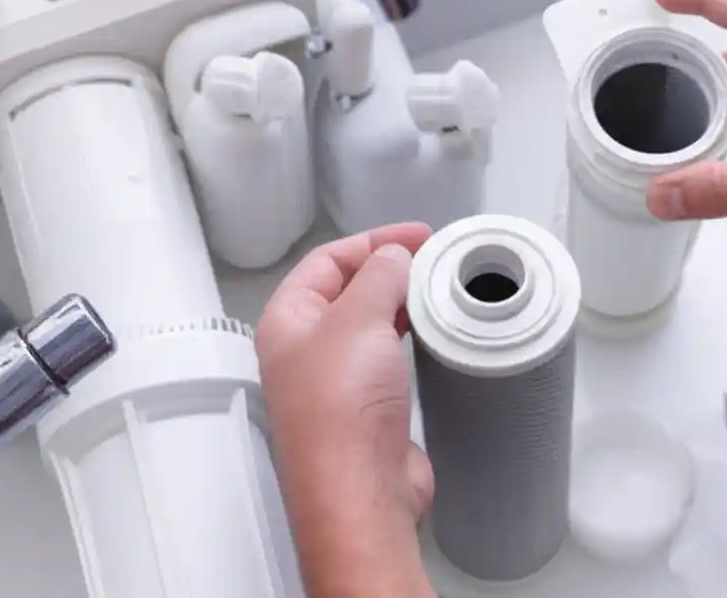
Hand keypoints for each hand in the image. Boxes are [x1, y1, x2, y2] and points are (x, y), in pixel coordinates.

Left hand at [257, 223, 435, 597]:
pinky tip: (433, 338)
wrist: (360, 490)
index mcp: (287, 322)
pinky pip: (388, 362)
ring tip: (438, 292)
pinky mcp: (366, 411)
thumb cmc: (344, 406)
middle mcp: (304, 351)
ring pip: (370, 327)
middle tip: (434, 261)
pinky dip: (410, 342)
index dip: (372, 241)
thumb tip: (394, 257)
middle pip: (347, 292)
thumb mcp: (360, 319)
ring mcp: (335, 384)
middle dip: (389, 271)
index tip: (419, 236)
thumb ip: (379, 276)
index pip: (326, 261)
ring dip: (401, 306)